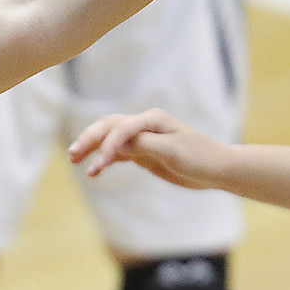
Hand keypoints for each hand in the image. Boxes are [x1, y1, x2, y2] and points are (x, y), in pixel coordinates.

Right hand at [68, 108, 225, 186]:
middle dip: (90, 139)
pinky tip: (95, 171)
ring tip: (75, 160)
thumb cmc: (199, 157)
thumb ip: (145, 145)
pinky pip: (118, 153)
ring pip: (109, 138)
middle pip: (108, 126)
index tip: (100, 164)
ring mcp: (143, 138)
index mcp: (152, 119)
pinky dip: (105, 159)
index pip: (121, 128)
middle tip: (73, 155)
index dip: (109, 145)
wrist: (216, 168)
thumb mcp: (173, 151)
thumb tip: (118, 146)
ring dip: (93, 148)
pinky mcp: (143, 152)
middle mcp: (145, 125)